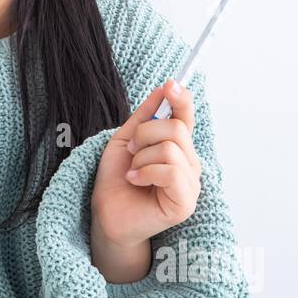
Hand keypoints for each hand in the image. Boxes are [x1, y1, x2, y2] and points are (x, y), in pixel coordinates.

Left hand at [91, 79, 202, 250]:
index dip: (181, 98)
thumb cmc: (116, 179)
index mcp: (178, 147)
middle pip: (176, 129)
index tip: (170, 85)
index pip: (187, 117)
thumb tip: (165, 87)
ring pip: (171, 150)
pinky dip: (146, 172)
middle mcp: (189, 164)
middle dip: (144, 136)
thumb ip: (145, 116)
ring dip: (141, 158)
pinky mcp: (185, 203)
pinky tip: (135, 181)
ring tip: (133, 172)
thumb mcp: (126, 139)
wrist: (106, 213)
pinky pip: (170, 172)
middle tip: (131, 153)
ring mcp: (191, 184)